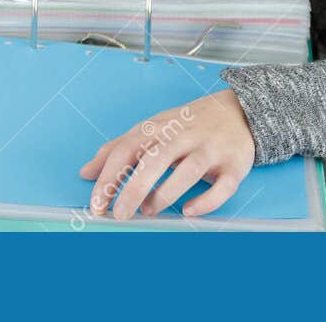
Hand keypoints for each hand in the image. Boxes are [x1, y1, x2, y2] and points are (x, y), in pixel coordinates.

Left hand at [78, 91, 255, 219]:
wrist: (239, 111)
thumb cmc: (189, 124)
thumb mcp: (151, 129)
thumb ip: (118, 149)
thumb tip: (86, 172)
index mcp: (160, 128)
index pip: (128, 149)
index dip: (110, 177)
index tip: (97, 203)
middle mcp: (184, 136)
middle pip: (156, 160)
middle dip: (135, 189)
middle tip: (120, 214)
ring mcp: (211, 150)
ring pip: (188, 171)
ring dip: (165, 194)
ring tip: (150, 211)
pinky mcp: (234, 165)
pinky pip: (222, 186)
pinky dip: (206, 201)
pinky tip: (189, 211)